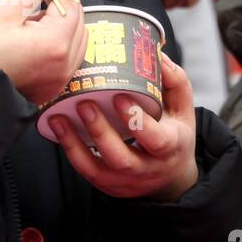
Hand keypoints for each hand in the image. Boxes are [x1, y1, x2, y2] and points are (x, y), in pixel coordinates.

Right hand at [0, 0, 86, 106]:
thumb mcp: (4, 11)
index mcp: (55, 43)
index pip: (71, 1)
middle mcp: (65, 64)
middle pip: (78, 19)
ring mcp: (61, 79)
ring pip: (77, 38)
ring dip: (64, 18)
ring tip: (36, 8)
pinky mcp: (54, 88)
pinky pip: (69, 57)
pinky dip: (61, 39)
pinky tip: (37, 32)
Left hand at [51, 53, 198, 200]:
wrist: (172, 176)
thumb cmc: (175, 133)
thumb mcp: (183, 109)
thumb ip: (175, 82)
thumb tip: (157, 55)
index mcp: (171, 147)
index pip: (156, 140)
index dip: (137, 120)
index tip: (119, 96)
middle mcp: (148, 169)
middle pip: (121, 159)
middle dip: (100, 132)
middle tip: (83, 103)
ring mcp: (127, 182)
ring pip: (97, 170)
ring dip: (74, 144)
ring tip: (58, 118)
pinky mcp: (109, 187)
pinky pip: (86, 172)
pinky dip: (70, 151)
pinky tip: (58, 129)